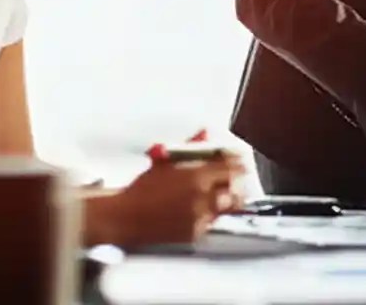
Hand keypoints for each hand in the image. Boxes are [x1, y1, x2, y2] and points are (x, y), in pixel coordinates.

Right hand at [91, 155, 245, 247]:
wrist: (125, 218)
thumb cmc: (142, 190)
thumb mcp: (165, 162)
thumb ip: (190, 147)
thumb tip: (205, 132)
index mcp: (197, 176)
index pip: (232, 167)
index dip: (238, 163)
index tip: (241, 161)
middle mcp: (203, 197)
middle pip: (236, 188)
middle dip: (238, 183)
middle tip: (235, 179)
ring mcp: (201, 217)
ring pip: (227, 206)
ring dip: (227, 199)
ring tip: (220, 194)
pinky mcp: (196, 233)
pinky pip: (213, 221)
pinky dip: (211, 214)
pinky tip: (200, 209)